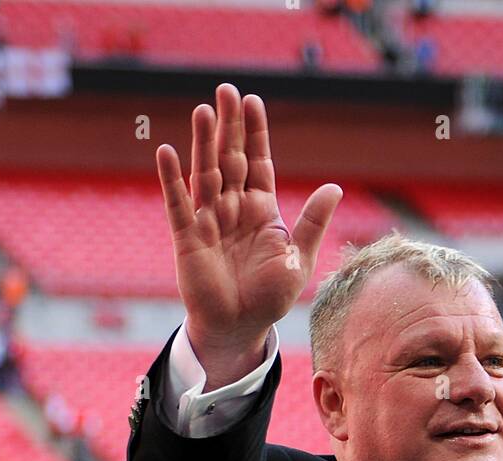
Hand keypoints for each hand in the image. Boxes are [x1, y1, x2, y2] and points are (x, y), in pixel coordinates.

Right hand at [156, 83, 341, 373]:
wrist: (240, 328)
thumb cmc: (269, 298)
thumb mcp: (298, 260)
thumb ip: (312, 223)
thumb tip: (334, 187)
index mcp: (261, 211)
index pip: (258, 163)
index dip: (255, 133)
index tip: (252, 101)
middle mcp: (233, 209)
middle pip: (230, 159)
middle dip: (229, 126)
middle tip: (226, 90)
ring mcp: (209, 220)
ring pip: (206, 174)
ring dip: (203, 143)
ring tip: (203, 111)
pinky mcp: (188, 238)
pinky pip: (178, 204)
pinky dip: (172, 180)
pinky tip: (168, 153)